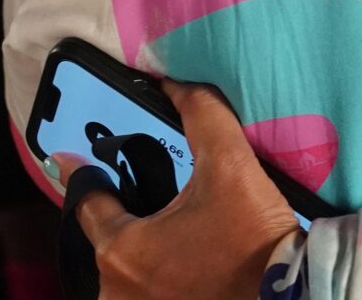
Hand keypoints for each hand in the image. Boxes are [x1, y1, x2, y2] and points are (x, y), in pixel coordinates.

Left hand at [64, 81, 298, 299]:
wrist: (291, 295)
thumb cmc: (253, 238)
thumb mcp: (230, 165)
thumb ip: (201, 115)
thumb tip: (176, 83)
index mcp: (121, 249)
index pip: (87, 203)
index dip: (84, 175)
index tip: (69, 159)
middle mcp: (116, 290)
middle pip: (108, 239)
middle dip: (124, 215)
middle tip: (148, 196)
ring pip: (125, 270)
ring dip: (140, 250)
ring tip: (170, 230)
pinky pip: (141, 291)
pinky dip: (153, 275)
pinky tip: (179, 262)